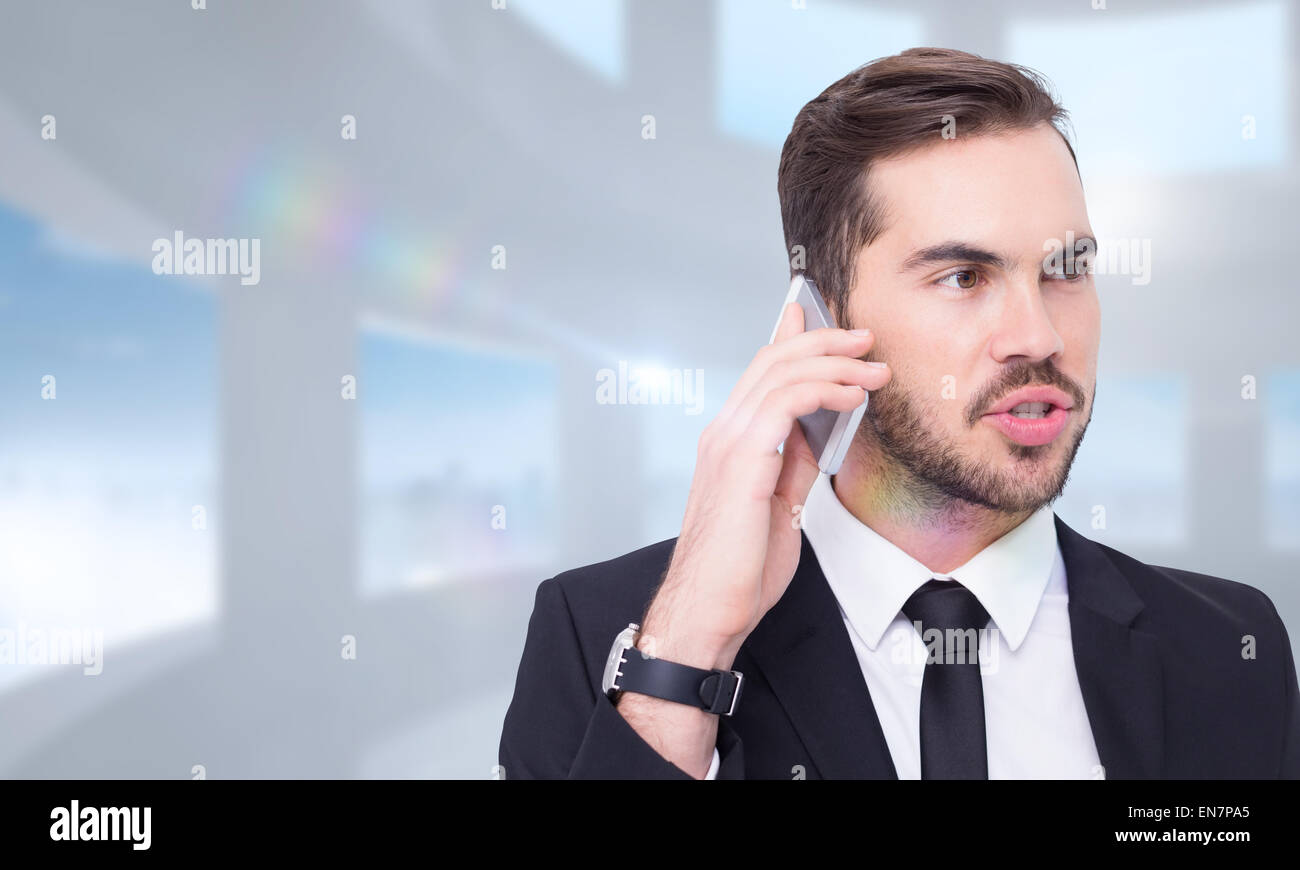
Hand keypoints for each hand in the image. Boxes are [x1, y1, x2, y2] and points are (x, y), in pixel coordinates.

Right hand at [639, 302, 889, 669]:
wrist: (711, 609)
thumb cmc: (740, 569)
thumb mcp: (780, 505)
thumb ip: (795, 463)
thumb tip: (823, 431)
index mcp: (729, 443)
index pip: (761, 373)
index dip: (795, 341)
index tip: (829, 326)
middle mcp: (724, 434)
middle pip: (773, 361)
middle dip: (825, 342)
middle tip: (865, 341)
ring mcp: (728, 444)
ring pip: (781, 374)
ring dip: (835, 364)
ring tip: (873, 369)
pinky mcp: (742, 461)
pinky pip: (785, 404)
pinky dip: (823, 390)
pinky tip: (852, 396)